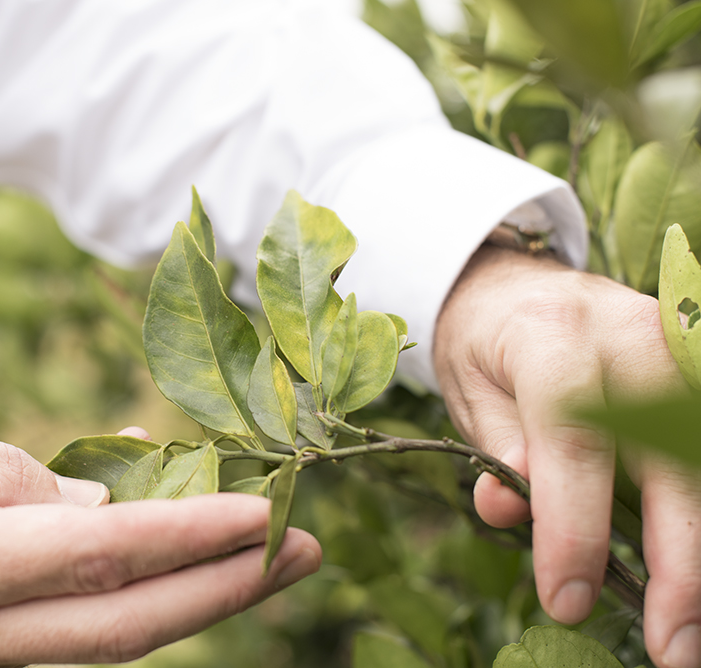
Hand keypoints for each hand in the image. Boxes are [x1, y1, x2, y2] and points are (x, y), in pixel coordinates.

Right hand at [0, 408, 319, 667]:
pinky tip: (180, 579)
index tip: (263, 512)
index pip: (93, 556)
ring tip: (266, 562)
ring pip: (102, 650)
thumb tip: (100, 509)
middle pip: (121, 630)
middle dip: (226, 592)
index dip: (187, 535)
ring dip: (193, 605)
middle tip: (308, 551)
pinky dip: (134, 614)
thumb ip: (5, 476)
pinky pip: (64, 648)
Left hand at [434, 245, 700, 667]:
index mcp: (553, 337)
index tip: (566, 599)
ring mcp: (679, 346)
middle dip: (677, 562)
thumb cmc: (489, 348)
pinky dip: (700, 507)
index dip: (573, 527)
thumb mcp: (470, 392)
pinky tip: (693, 563)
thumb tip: (509, 512)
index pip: (572, 440)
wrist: (521, 287)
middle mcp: (630, 335)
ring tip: (692, 627)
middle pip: (667, 457)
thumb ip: (497, 448)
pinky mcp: (697, 364)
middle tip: (670, 647)